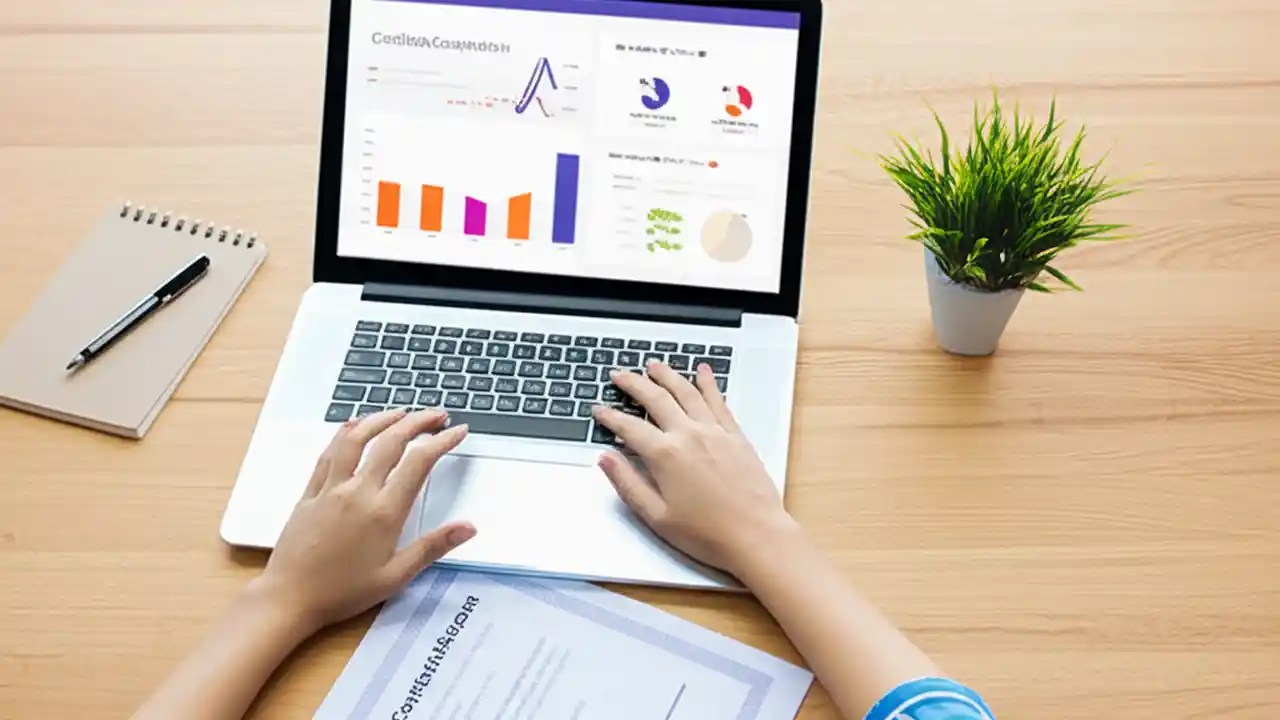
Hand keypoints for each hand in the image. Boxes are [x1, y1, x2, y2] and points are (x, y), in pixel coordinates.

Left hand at [251, 409, 475, 632]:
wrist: (290, 598)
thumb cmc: (343, 592)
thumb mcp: (396, 576)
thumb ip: (433, 547)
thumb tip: (468, 528)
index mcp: (384, 513)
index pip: (419, 463)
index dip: (442, 441)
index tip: (457, 431)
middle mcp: (358, 493)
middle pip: (391, 441)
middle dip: (418, 421)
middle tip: (436, 415)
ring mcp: (331, 489)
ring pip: (356, 438)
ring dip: (381, 419)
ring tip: (400, 411)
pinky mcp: (310, 493)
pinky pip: (328, 453)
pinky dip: (345, 433)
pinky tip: (354, 426)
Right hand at [592, 362, 799, 576]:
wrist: (756, 535)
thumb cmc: (708, 533)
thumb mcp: (656, 516)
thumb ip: (627, 483)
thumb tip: (606, 459)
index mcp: (665, 455)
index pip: (629, 427)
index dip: (610, 417)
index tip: (599, 410)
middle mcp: (689, 435)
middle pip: (655, 398)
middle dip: (633, 383)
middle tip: (619, 375)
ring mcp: (715, 432)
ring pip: (686, 391)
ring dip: (667, 375)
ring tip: (654, 365)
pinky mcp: (736, 436)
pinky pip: (718, 401)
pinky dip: (708, 383)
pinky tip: (703, 371)